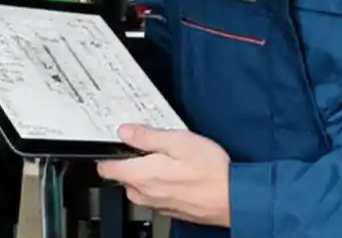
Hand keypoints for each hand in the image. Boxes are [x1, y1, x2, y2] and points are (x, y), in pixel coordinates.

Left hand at [96, 124, 231, 226]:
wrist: (234, 197)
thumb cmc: (210, 170)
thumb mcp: (178, 140)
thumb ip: (147, 136)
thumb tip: (125, 132)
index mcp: (141, 175)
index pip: (107, 168)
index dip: (109, 153)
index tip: (118, 142)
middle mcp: (145, 194)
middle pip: (124, 177)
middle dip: (132, 161)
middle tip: (153, 146)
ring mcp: (158, 204)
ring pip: (140, 187)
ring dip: (148, 173)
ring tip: (170, 159)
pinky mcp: (170, 210)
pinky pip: (156, 195)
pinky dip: (162, 184)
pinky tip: (180, 173)